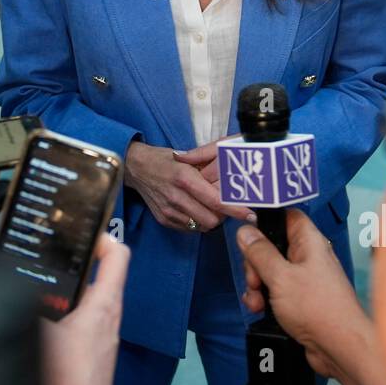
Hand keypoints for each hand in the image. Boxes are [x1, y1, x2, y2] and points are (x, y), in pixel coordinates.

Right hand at [40, 231, 129, 384]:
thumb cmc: (69, 384)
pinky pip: (85, 321)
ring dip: (73, 287)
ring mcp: (103, 336)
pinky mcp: (94, 352)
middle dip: (79, 260)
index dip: (101, 235)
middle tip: (58, 250)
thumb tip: (14, 282)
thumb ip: (30, 301)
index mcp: (104, 304)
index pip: (117, 255)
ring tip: (48, 280)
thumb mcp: (40, 331)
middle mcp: (110, 318)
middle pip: (102, 274)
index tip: (83, 227)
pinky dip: (70, 312)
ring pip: (92, 298)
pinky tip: (47, 320)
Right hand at [125, 141, 252, 231]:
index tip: (250, 214)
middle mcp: (176, 197)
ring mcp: (169, 211)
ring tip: (209, 206)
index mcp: (185, 178)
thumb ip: (210, 168)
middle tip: (227, 205)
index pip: (216, 200)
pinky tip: (195, 208)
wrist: (135, 167)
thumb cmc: (165, 159)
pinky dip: (197, 221)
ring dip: (211, 218)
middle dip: (223, 215)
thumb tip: (234, 179)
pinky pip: (189, 228)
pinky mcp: (164, 219)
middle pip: (212, 219)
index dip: (235, 209)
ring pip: (202, 226)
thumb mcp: (188, 156)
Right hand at [237, 210, 385, 384]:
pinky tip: (260, 309)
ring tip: (257, 300)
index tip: (249, 233)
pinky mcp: (299, 300)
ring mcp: (304, 279)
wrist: (339, 348)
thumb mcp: (280, 277)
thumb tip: (245, 231)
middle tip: (255, 279)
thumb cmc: (318, 308)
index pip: (287, 216)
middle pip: (272, 246)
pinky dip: (264, 299)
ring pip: (270, 271)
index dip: (267, 220)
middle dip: (255, 263)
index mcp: (309, 242)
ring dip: (257, 285)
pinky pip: (275, 291)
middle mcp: (308, 257)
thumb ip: (260, 253)